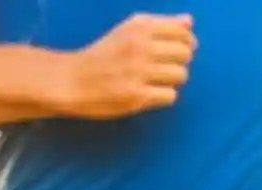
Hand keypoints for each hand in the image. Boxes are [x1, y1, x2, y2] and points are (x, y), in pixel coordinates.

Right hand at [56, 14, 195, 118]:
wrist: (73, 80)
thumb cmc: (103, 55)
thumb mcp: (128, 31)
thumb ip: (161, 24)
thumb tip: (189, 21)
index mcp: (139, 27)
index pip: (181, 31)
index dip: (186, 42)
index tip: (177, 49)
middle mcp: (140, 47)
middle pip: (184, 54)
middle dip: (179, 61)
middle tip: (164, 66)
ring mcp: (139, 72)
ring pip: (180, 75)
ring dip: (172, 80)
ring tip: (156, 80)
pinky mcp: (137, 96)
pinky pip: (170, 95)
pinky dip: (163, 96)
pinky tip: (150, 93)